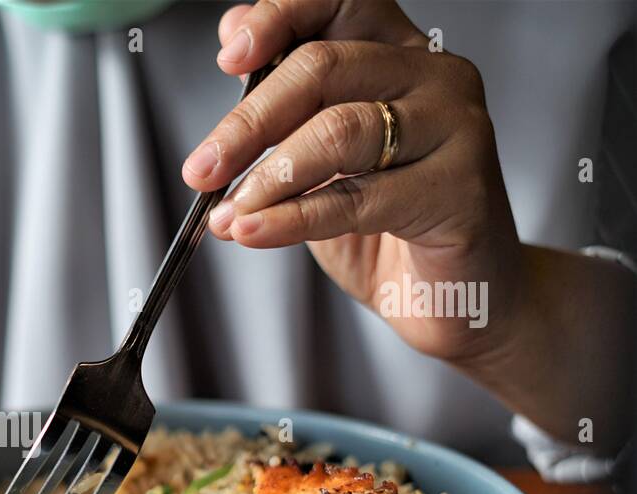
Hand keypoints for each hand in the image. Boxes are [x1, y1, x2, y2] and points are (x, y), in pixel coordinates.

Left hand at [183, 0, 521, 365]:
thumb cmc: (383, 224)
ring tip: (228, 215)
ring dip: (268, 177)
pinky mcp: (461, 191)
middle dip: (248, 123)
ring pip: (340, 131)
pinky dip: (292, 218)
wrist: (451, 295)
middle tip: (201, 169)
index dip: (280, 18)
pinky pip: (358, 198)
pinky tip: (254, 231)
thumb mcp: (316, 159)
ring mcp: (457, 128)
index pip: (338, 1)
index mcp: (395, 51)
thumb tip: (230, 45)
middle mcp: (434, 76)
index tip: (230, 58)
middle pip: (323, 69)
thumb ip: (281, 104)